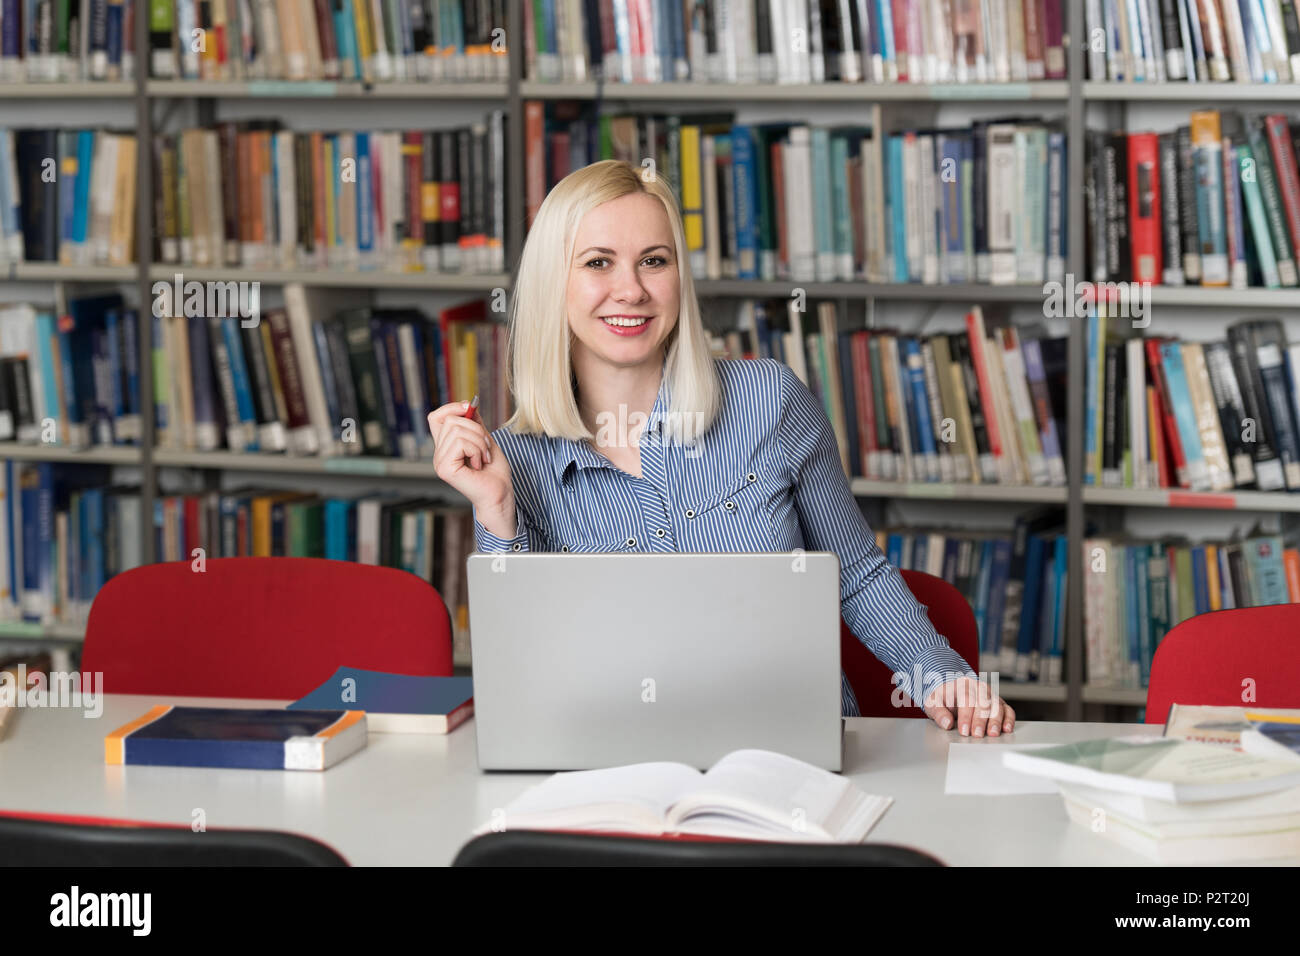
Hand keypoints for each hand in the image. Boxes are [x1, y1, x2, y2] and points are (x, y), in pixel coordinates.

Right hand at [428, 401, 513, 515]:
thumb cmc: (495, 471)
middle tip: (486, 447)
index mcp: (446, 447)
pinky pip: (460, 443)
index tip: (469, 408)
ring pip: (457, 431)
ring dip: (479, 442)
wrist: (501, 493)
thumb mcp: (485, 439)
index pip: (436, 418)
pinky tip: (479, 464)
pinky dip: (476, 450)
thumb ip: (474, 423)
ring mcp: (439, 462)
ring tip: (484, 457)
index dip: (451, 408)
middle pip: (451, 420)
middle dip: (475, 429)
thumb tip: (469, 405)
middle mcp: (439, 454)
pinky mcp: (444, 468)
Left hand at [923, 676, 1014, 737]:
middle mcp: (979, 688)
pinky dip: (1009, 719)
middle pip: (983, 703)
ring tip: (993, 734)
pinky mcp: (999, 704)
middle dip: (981, 720)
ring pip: (997, 706)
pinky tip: (1006, 729)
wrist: (951, 692)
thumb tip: (946, 723)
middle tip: (977, 734)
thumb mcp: (934, 703)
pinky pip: (1007, 710)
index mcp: (963, 684)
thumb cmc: (943, 698)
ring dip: (996, 721)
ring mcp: (991, 695)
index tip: (963, 731)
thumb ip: (938, 712)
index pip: (967, 699)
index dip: (966, 716)